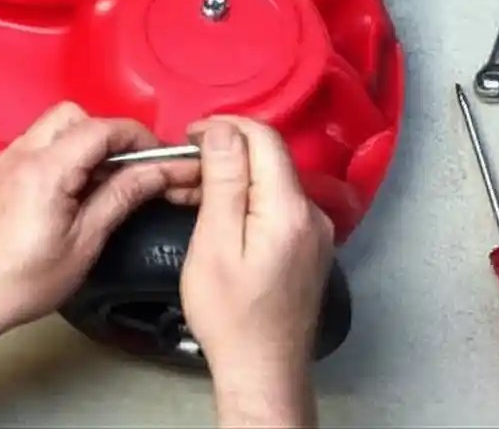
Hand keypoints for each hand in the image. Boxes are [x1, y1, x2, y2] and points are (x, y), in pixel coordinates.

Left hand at [0, 102, 198, 332]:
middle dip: (108, 134)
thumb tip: (156, 172)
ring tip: (104, 182)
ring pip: (53, 128)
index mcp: (46, 169)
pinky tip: (74, 190)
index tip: (159, 158)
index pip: (102, 129)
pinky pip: (36, 146)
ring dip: (84, 143)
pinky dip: (62, 154)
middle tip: (131, 167)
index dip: (138, 138)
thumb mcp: (84, 243)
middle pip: (75, 116)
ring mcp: (5, 161)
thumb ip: (121, 198)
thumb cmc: (23, 281)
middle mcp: (21, 154)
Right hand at [179, 117, 333, 426]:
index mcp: (288, 208)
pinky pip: (278, 205)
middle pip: (269, 157)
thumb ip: (223, 181)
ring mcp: (315, 231)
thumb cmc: (233, 317)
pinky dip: (248, 199)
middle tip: (183, 168)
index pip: (263, 137)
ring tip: (192, 193)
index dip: (223, 127)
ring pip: (272, 180)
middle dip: (224, 152)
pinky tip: (220, 215)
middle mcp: (312, 214)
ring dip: (234, 176)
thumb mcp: (214, 242)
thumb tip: (221, 131)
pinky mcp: (309, 246)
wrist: (262, 370)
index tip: (189, 136)